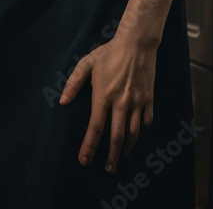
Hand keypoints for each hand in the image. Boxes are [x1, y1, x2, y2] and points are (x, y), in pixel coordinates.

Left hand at [60, 36, 156, 172]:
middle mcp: (121, 102)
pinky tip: (135, 136)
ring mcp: (137, 102)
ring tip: (120, 156)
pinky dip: (140, 133)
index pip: (95, 127)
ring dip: (126, 148)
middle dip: (110, 156)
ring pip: (133, 133)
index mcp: (104, 94)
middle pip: (116, 137)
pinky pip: (145, 123)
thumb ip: (74, 82)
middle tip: (107, 169)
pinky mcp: (149, 100)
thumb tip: (63, 102)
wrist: (137, 43)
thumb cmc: (110, 52)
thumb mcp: (88, 62)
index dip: (89, 146)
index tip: (84, 161)